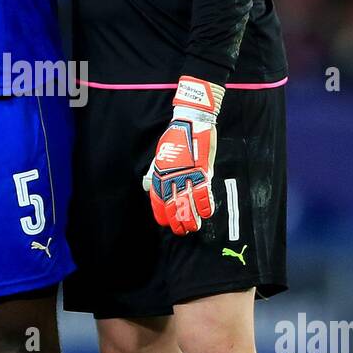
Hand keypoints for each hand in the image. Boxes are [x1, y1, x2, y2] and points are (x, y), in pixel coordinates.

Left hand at [142, 76, 225, 234]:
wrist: (191, 121)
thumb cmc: (176, 137)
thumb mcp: (161, 156)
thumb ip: (155, 173)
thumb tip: (146, 186)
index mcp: (160, 174)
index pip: (158, 201)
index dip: (161, 215)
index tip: (165, 223)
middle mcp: (172, 177)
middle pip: (173, 206)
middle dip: (177, 221)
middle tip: (182, 230)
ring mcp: (187, 175)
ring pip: (188, 204)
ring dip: (192, 218)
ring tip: (194, 227)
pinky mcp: (203, 172)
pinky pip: (204, 194)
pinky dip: (206, 206)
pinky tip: (207, 214)